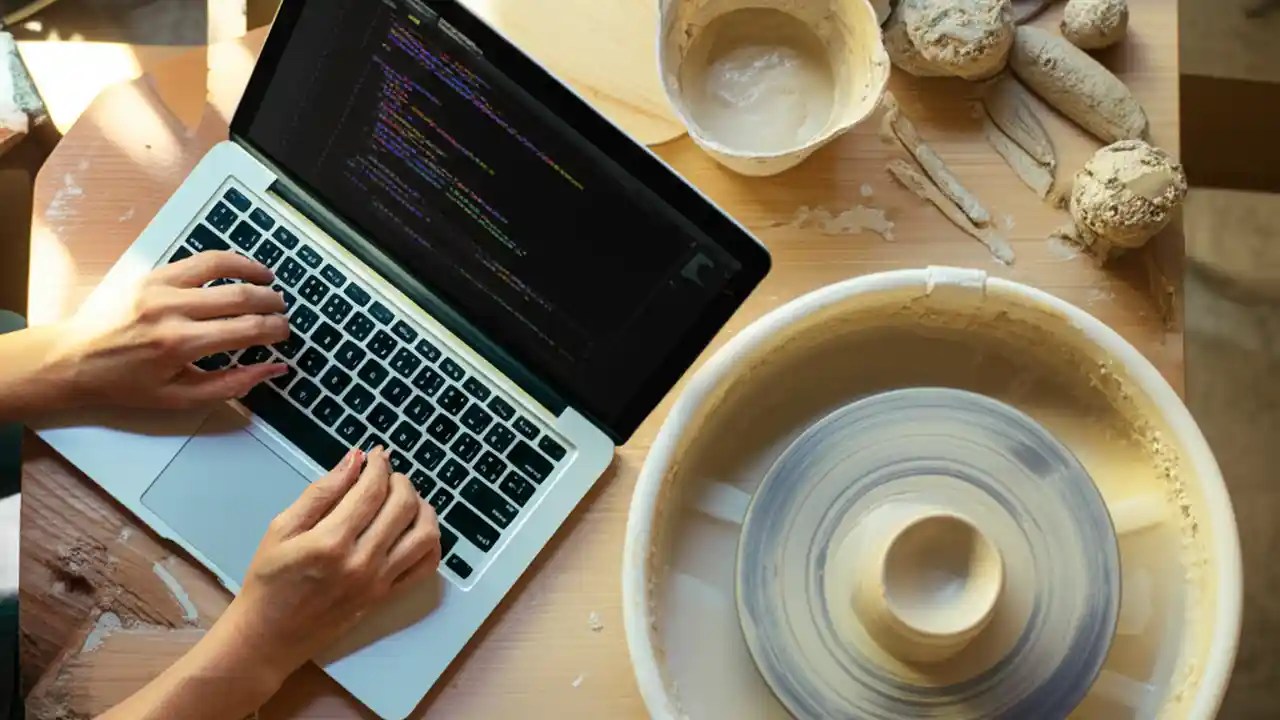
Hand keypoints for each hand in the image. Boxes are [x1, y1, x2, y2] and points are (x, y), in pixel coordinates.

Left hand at [57, 251, 290, 408]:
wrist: (72, 359)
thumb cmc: (124, 383)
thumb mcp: (180, 398)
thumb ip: (232, 384)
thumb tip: (274, 369)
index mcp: (180, 344)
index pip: (247, 329)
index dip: (275, 330)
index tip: (284, 333)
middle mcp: (171, 310)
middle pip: (240, 296)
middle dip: (271, 303)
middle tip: (282, 311)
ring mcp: (159, 287)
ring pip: (221, 266)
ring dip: (253, 272)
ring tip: (269, 281)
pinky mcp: (151, 274)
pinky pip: (197, 260)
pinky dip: (225, 262)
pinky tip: (239, 269)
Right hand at [204, 447, 441, 687]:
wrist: (268, 637)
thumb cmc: (269, 580)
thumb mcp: (281, 528)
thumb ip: (321, 492)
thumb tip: (354, 460)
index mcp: (331, 541)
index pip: (373, 490)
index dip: (379, 466)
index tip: (377, 455)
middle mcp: (362, 561)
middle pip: (403, 506)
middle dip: (401, 480)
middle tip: (387, 474)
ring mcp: (379, 582)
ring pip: (424, 534)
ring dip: (421, 507)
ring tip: (403, 499)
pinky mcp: (386, 597)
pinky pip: (425, 566)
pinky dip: (430, 542)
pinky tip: (415, 529)